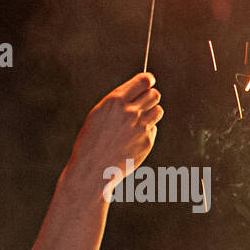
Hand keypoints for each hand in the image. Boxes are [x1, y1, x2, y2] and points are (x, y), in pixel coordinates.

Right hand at [67, 73, 163, 196]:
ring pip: (158, 110)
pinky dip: (146, 131)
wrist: (92, 169)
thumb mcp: (98, 114)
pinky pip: (153, 129)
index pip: (143, 80)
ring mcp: (141, 127)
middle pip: (154, 94)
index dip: (148, 80)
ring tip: (139, 120)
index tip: (149, 81)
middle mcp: (130, 112)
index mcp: (115, 101)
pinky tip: (132, 139)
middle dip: (150, 96)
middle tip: (143, 102)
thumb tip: (137, 90)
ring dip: (151, 112)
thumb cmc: (91, 141)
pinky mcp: (147, 141)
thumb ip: (117, 101)